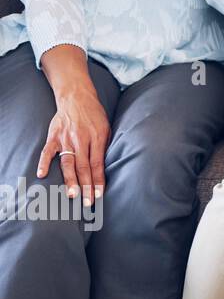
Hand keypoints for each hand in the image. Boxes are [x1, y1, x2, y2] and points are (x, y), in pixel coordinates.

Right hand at [38, 84, 109, 204]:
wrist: (77, 97)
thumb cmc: (94, 115)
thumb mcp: (106, 128)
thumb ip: (104, 147)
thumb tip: (105, 168)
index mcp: (97, 138)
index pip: (98, 164)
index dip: (98, 180)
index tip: (99, 195)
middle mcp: (81, 140)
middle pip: (84, 167)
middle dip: (86, 186)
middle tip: (88, 202)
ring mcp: (66, 138)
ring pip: (68, 162)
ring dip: (70, 180)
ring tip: (72, 195)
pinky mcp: (54, 136)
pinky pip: (47, 151)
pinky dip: (43, 162)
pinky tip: (41, 174)